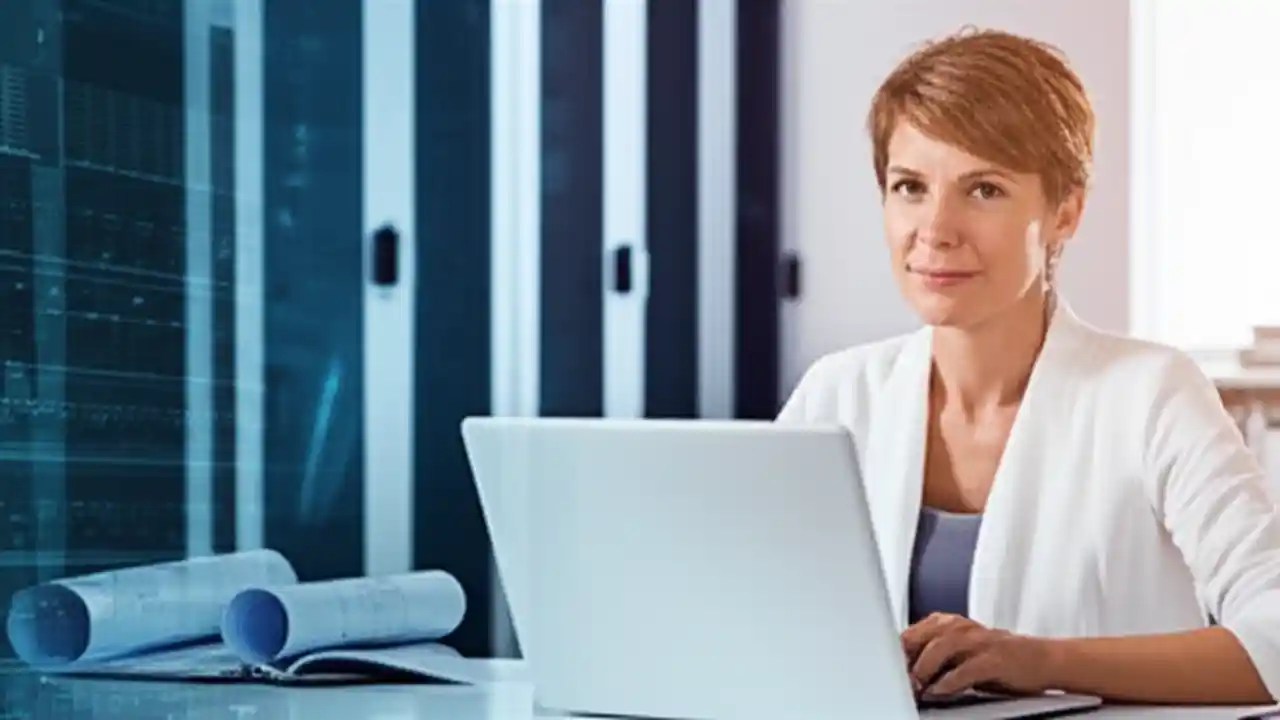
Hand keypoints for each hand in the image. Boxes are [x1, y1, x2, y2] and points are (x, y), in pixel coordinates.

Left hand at [901, 613, 1058, 696]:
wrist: (1041, 659)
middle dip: (904, 660)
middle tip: (891, 680)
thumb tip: (899, 671)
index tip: (880, 670)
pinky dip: (949, 681)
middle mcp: (960, 627)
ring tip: (914, 686)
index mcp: (947, 624)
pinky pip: (967, 668)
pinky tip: (938, 691)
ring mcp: (978, 641)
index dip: (893, 653)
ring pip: (940, 648)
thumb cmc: (995, 659)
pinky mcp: (995, 658)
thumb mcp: (959, 653)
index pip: (910, 634)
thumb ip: (930, 656)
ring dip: (923, 669)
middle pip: (921, 638)